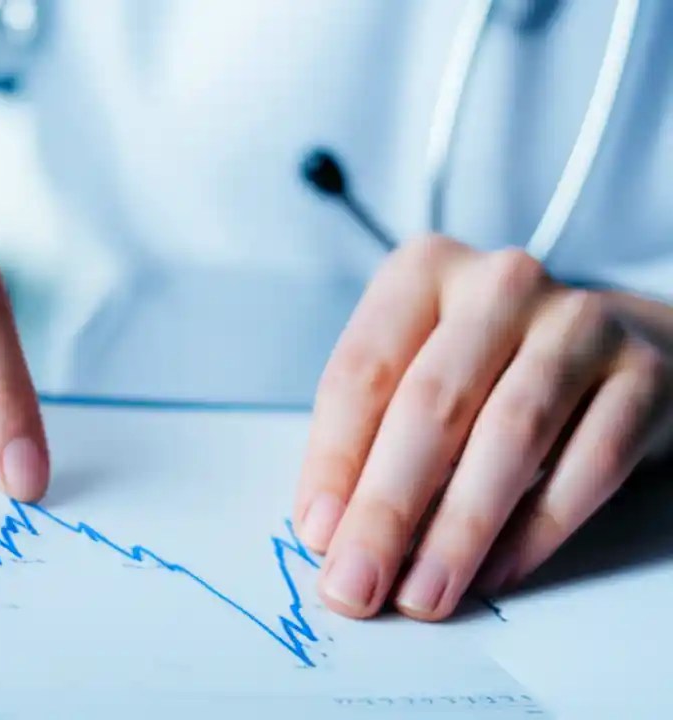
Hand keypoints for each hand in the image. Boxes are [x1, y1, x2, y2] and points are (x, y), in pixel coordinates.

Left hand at [295, 236, 672, 620]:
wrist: (607, 348)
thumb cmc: (484, 368)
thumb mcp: (415, 372)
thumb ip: (370, 439)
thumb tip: (332, 533)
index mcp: (422, 272)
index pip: (363, 373)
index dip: (333, 460)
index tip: (317, 534)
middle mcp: (499, 284)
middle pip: (430, 406)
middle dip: (386, 510)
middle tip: (357, 584)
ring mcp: (578, 323)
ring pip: (510, 437)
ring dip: (458, 530)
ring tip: (423, 593)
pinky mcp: (642, 373)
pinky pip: (588, 463)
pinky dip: (537, 528)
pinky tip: (497, 573)